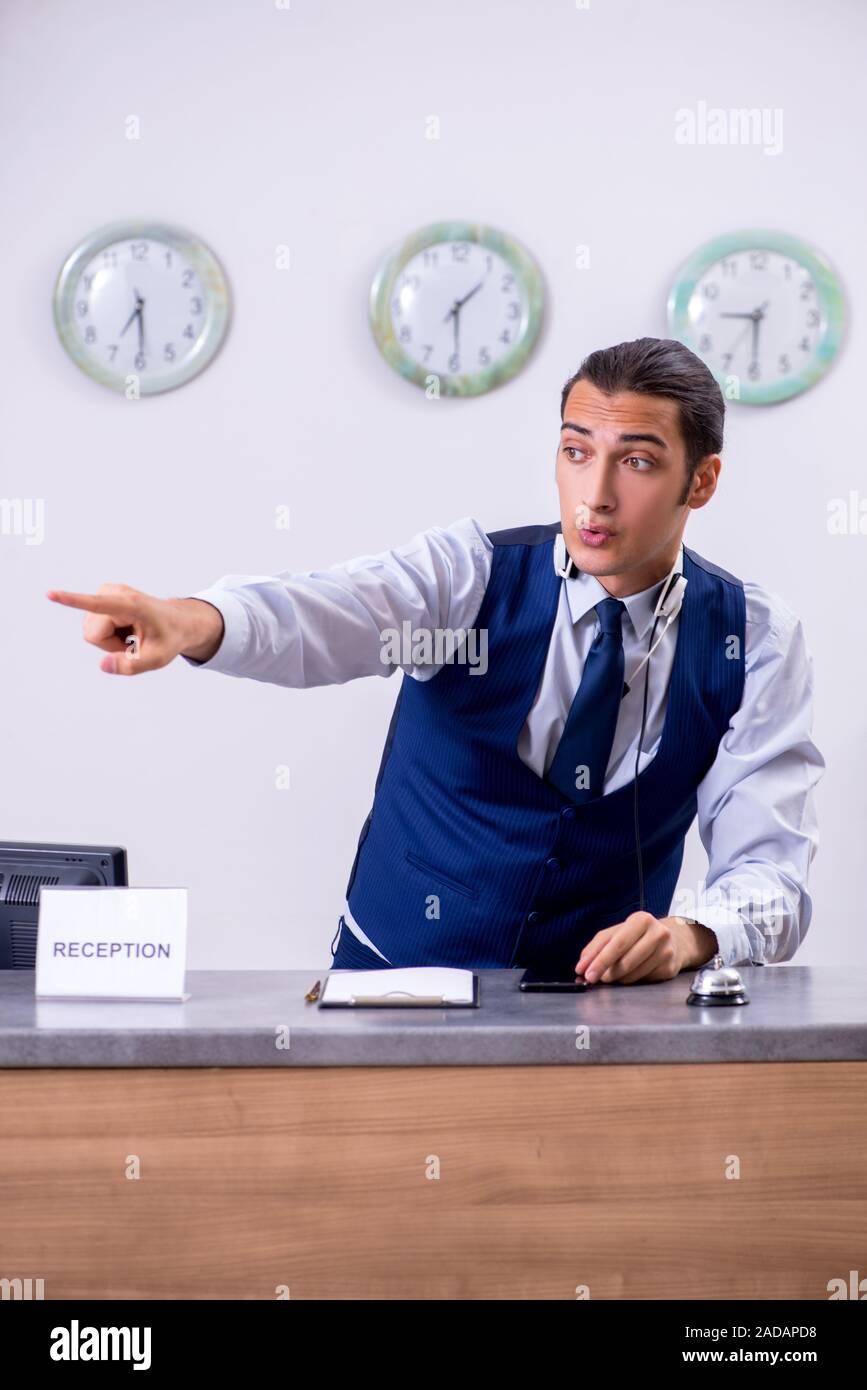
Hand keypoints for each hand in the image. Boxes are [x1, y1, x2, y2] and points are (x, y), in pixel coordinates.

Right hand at [45, 583, 222, 674]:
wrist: (178, 621)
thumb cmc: (170, 638)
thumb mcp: (158, 659)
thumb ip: (131, 666)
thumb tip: (102, 665)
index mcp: (131, 605)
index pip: (97, 605)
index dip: (72, 601)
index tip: (50, 594)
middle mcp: (115, 594)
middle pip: (93, 635)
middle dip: (110, 646)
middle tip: (135, 641)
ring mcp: (106, 594)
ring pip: (91, 633)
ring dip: (110, 641)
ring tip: (132, 634)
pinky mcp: (101, 598)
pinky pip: (93, 628)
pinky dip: (109, 636)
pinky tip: (126, 630)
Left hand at [575, 912, 717, 985]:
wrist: (674, 940)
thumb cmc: (639, 936)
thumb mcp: (618, 932)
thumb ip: (598, 946)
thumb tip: (582, 965)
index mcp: (641, 920)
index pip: (617, 942)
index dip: (599, 959)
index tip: (584, 971)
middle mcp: (657, 933)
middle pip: (625, 960)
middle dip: (605, 971)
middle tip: (592, 979)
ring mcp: (666, 952)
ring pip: (633, 973)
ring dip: (617, 978)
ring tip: (612, 975)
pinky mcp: (670, 968)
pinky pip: (643, 980)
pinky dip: (631, 980)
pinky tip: (630, 974)